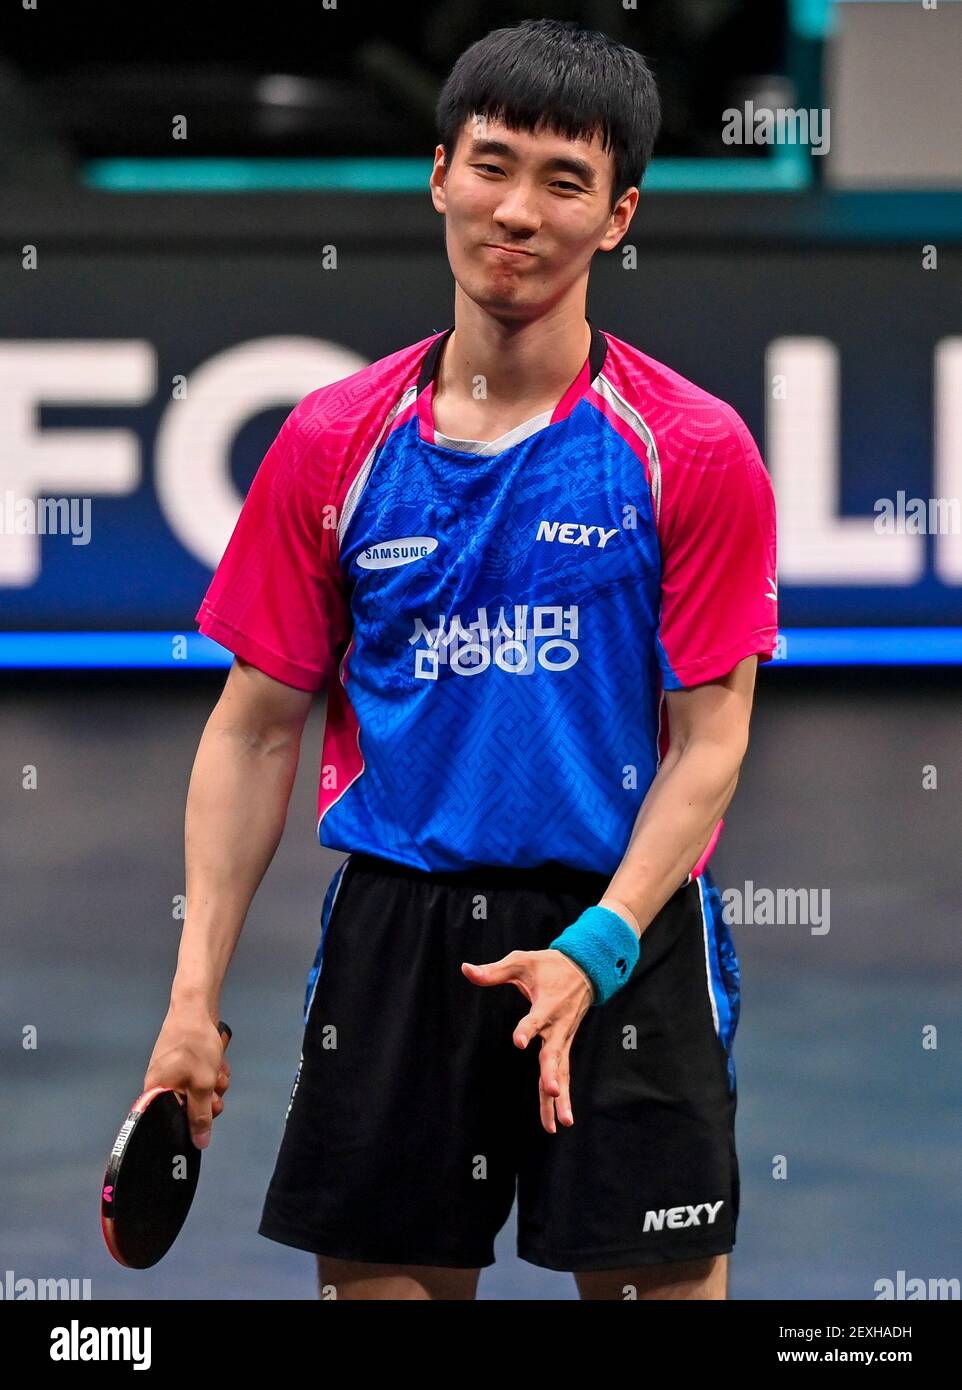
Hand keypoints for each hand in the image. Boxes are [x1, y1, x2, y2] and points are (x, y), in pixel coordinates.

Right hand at [144, 1005, 230, 1149]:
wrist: (196, 1007)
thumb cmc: (194, 1044)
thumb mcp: (202, 1084)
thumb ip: (201, 1115)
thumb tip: (200, 1142)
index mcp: (156, 1092)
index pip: (170, 1122)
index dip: (192, 1122)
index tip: (207, 1114)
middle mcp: (162, 1084)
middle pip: (190, 1107)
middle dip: (210, 1098)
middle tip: (215, 1086)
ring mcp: (174, 1071)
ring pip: (201, 1091)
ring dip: (215, 1082)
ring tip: (217, 1068)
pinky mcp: (186, 1061)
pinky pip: (203, 1076)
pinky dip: (213, 1071)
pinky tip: (219, 1061)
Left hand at [461, 948, 592, 1132]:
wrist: (585, 969)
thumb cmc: (548, 966)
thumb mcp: (521, 962)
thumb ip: (494, 971)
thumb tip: (466, 969)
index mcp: (547, 1005)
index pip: (535, 1019)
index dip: (526, 1029)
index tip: (519, 1042)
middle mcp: (557, 1026)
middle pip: (554, 1053)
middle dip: (552, 1072)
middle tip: (552, 1090)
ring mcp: (563, 1039)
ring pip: (562, 1071)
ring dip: (560, 1097)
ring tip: (562, 1124)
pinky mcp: (564, 1047)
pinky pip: (563, 1074)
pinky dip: (561, 1098)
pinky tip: (559, 1122)